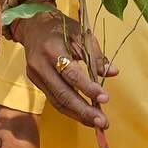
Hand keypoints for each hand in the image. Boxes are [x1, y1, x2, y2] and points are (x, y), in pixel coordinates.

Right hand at [15, 11, 118, 128]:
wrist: (33, 25)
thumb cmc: (61, 27)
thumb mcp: (81, 34)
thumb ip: (96, 55)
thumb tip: (113, 72)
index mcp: (52, 49)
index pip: (71, 74)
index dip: (88, 88)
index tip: (105, 99)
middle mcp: (40, 66)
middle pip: (62, 94)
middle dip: (84, 110)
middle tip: (103, 122)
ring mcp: (35, 76)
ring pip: (57, 101)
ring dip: (78, 115)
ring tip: (97, 123)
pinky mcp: (35, 82)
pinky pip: (53, 99)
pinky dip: (70, 109)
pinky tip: (84, 115)